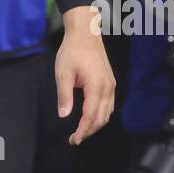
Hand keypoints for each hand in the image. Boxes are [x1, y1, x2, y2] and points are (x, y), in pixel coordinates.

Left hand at [56, 5, 115, 144]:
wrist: (85, 32)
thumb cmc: (72, 50)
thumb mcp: (63, 72)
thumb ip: (64, 95)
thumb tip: (64, 115)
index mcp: (96, 86)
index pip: (91, 116)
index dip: (83, 130)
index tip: (74, 140)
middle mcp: (107, 88)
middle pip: (101, 118)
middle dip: (89, 131)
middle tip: (75, 139)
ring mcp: (111, 85)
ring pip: (107, 113)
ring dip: (95, 125)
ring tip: (81, 131)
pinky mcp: (110, 82)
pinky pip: (109, 105)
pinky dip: (101, 115)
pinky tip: (91, 118)